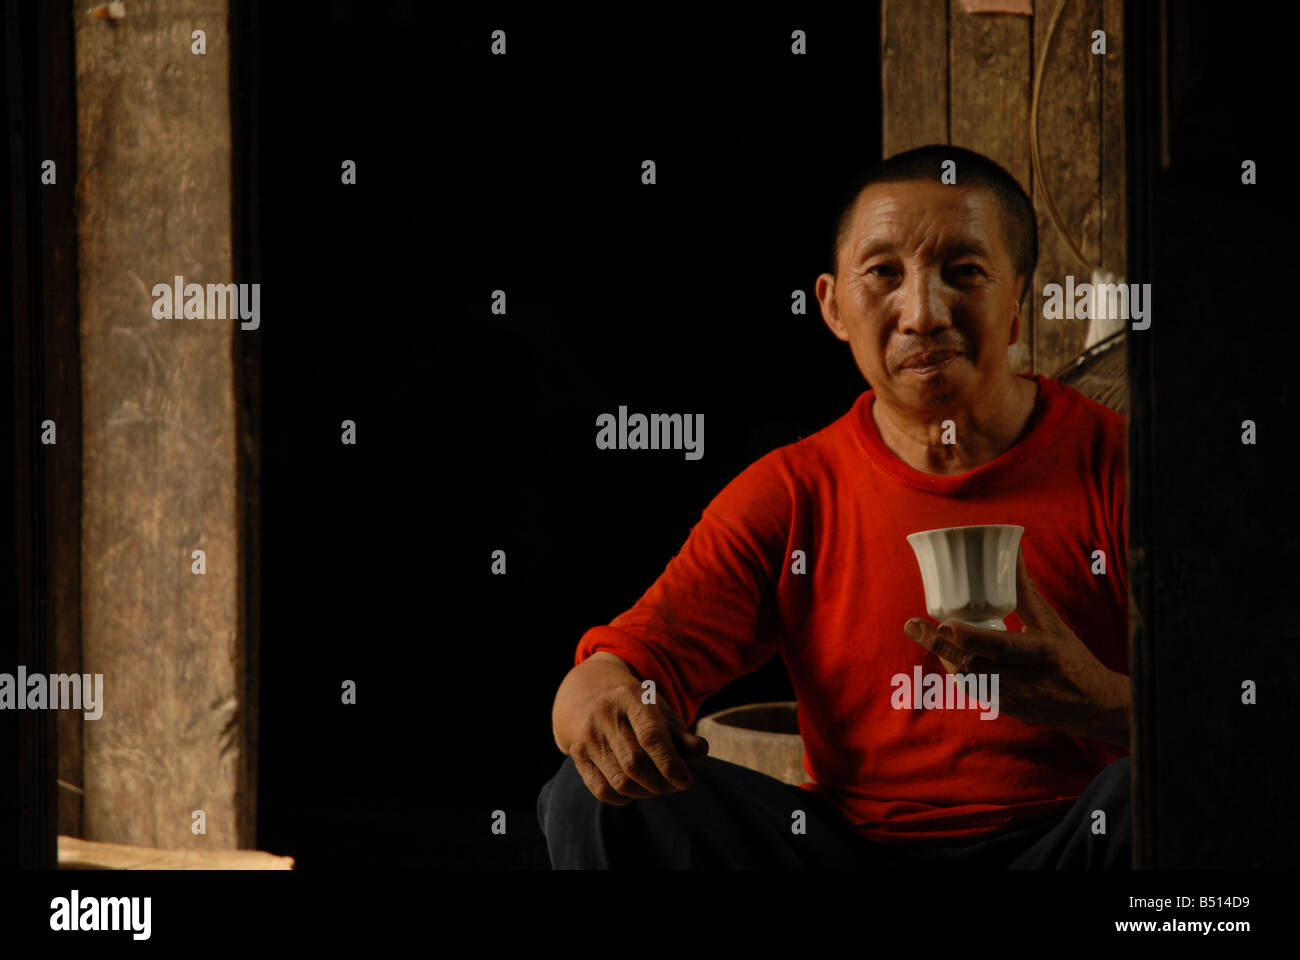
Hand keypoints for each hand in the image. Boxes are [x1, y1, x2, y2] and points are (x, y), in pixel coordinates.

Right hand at [553, 655, 709, 804]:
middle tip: (674, 785)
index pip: (650, 736)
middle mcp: (604, 715)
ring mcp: (588, 736)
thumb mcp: (661, 711)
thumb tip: (700, 752)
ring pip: (619, 781)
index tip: (685, 782)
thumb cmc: (636, 709)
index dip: (670, 763)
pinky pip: (602, 790)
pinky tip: (635, 789)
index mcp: (631, 697)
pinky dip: (624, 798)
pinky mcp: (577, 754)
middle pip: (635, 763)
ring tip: (657, 786)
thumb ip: (682, 733)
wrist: (588, 696)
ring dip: (645, 793)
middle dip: (660, 783)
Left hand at [903, 544, 1129, 745]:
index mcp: (1041, 654)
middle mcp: (1025, 679)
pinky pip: (972, 689)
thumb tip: (1013, 551)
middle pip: (974, 665)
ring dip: (943, 655)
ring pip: (967, 678)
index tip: (944, 625)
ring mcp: (1012, 698)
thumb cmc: (1069, 656)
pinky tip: (946, 653)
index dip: (970, 638)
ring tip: (922, 632)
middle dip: (939, 646)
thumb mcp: (1050, 622)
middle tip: (912, 625)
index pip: (1001, 648)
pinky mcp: (1003, 708)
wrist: (1090, 705)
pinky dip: (957, 669)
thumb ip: (1024, 591)